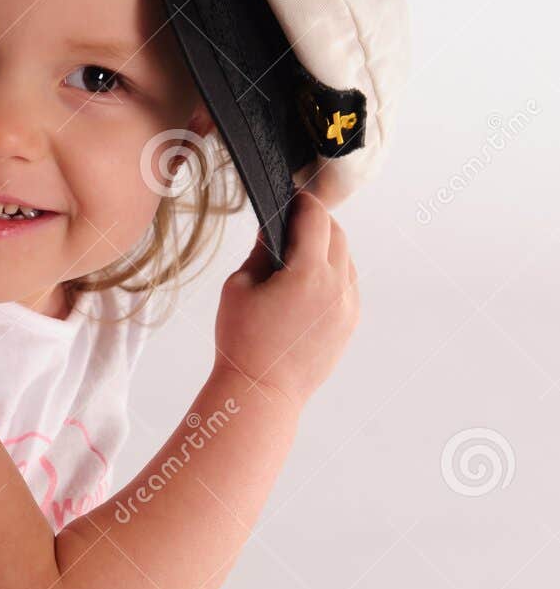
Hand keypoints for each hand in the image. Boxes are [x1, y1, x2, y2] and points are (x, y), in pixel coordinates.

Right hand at [213, 190, 359, 410]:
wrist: (262, 391)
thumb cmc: (243, 342)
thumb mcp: (238, 287)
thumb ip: (260, 252)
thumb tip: (273, 230)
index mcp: (308, 274)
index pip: (316, 217)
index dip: (302, 201)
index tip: (291, 197)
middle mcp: (337, 288)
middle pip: (337, 234)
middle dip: (316, 221)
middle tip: (292, 221)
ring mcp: (348, 307)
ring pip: (346, 259)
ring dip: (326, 248)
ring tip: (298, 255)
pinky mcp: (349, 324)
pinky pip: (348, 285)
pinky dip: (332, 274)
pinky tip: (308, 283)